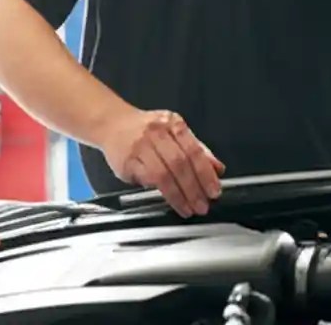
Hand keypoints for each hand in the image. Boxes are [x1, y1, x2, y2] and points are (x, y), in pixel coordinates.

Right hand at [100, 109, 225, 217]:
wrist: (112, 123)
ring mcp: (140, 147)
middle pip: (180, 163)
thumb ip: (197, 149)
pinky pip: (147, 180)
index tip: (214, 191)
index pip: (194, 150)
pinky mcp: (127, 161)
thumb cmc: (146, 129)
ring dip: (178, 195)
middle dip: (193, 188)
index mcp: (173, 124)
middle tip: (202, 205)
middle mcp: (156, 132)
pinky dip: (160, 191)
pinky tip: (169, 200)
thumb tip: (217, 169)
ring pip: (163, 175)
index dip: (205, 173)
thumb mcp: (174, 131)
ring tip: (188, 208)